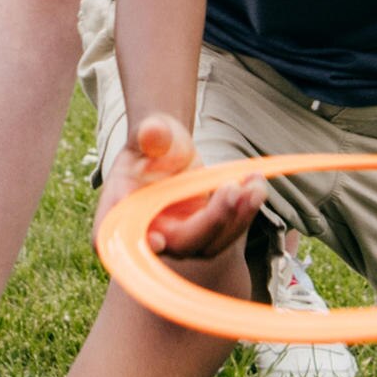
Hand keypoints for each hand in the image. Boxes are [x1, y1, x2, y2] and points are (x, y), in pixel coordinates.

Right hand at [112, 114, 263, 266]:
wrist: (170, 148)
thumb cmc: (153, 141)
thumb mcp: (151, 132)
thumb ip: (151, 134)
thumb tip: (153, 133)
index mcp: (121, 213)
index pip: (120, 239)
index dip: (138, 245)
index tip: (158, 241)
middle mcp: (150, 234)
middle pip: (180, 243)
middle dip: (211, 221)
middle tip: (233, 188)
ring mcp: (179, 239)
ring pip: (210, 243)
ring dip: (237, 218)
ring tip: (255, 184)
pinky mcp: (204, 234)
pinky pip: (227, 231)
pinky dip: (245, 211)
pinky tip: (256, 185)